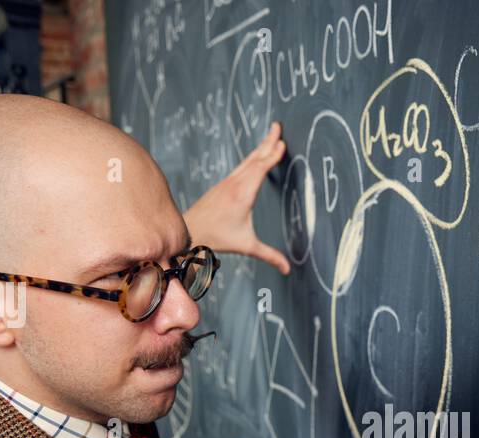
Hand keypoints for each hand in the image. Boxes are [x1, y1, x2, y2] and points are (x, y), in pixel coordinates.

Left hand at [182, 122, 290, 274]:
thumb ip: (269, 255)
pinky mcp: (224, 184)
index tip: (281, 143)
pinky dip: (253, 157)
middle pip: (255, 158)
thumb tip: (288, 269)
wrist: (190, 231)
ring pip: (248, 160)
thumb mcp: (246, 246)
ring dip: (261, 147)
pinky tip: (256, 155)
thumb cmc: (217, 238)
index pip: (260, 169)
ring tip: (271, 135)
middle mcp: (235, 184)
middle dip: (267, 142)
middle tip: (277, 126)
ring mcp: (228, 182)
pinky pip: (242, 165)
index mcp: (243, 194)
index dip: (271, 156)